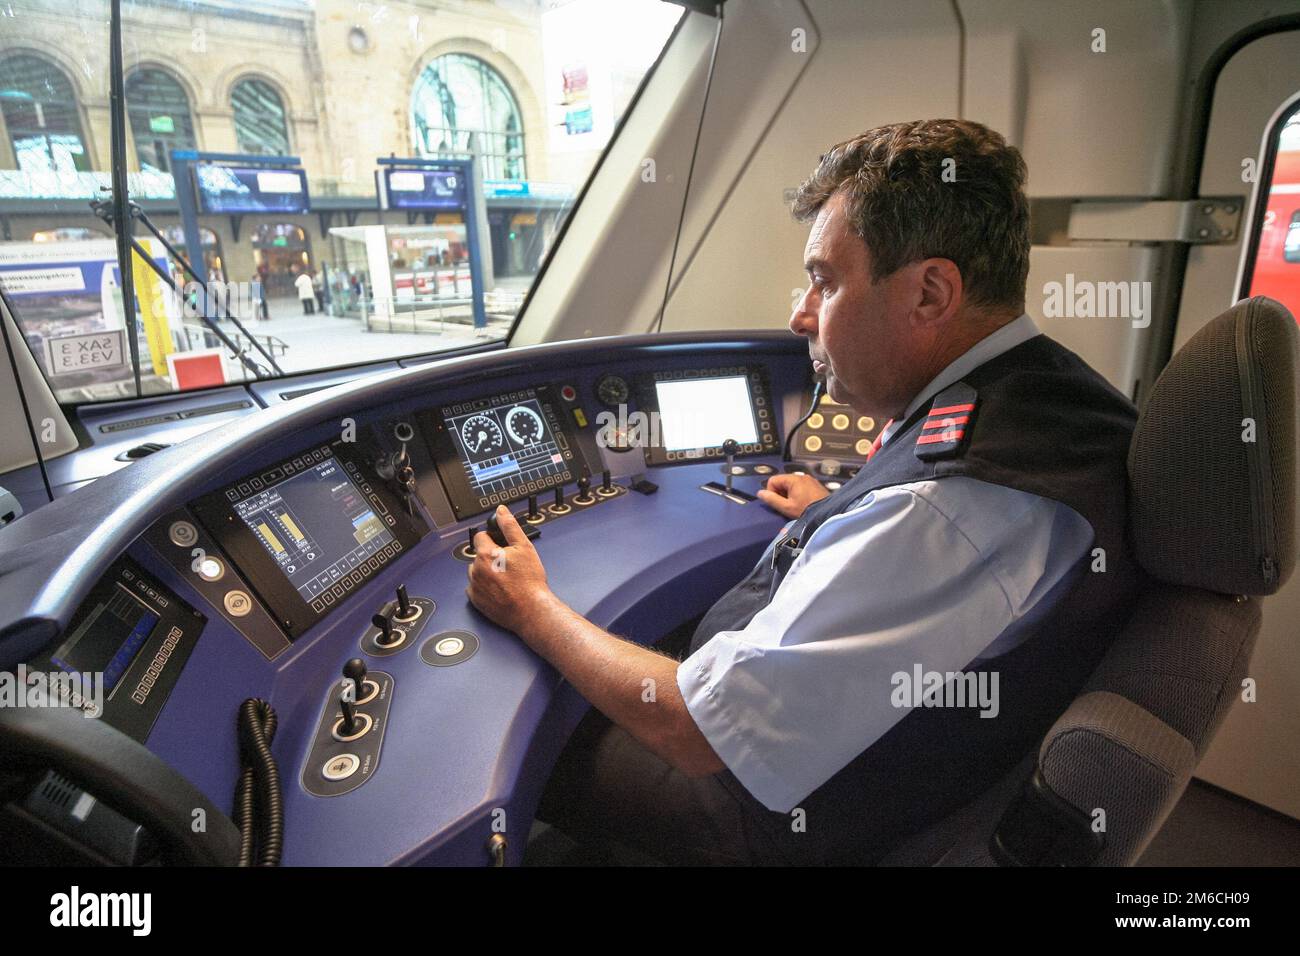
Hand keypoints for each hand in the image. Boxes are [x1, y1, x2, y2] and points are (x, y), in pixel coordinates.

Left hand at [466, 506, 552, 635]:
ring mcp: (475, 586)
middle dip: (491, 557)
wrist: (531, 609)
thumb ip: (510, 526)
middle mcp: (476, 569)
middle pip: (479, 555)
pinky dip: (484, 587)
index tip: (501, 546)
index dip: (493, 539)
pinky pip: (476, 588)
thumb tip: (501, 511)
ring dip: (486, 572)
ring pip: (476, 572)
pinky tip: (499, 589)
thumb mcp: (525, 547)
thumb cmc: (530, 581)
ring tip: (505, 579)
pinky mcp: (476, 601)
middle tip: (508, 565)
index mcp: (486, 554)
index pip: (481, 536)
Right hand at [756, 472, 830, 517]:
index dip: (771, 492)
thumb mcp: (787, 508)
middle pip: (782, 482)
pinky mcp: (816, 485)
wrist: (829, 515)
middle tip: (787, 507)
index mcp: (793, 479)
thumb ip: (772, 500)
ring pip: (791, 485)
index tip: (778, 504)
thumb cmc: (806, 511)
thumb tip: (760, 493)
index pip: (773, 480)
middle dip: (781, 494)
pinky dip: (798, 494)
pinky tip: (803, 504)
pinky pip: (801, 487)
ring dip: (789, 495)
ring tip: (796, 507)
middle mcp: (801, 476)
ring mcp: (810, 480)